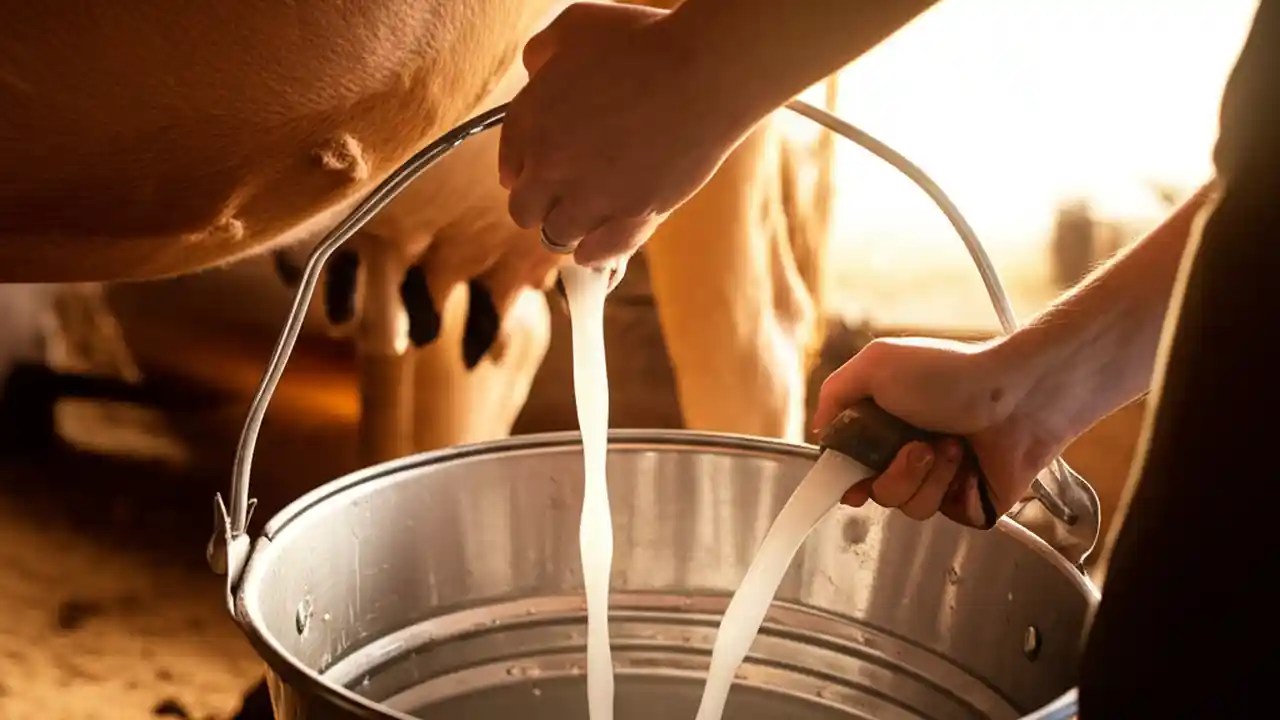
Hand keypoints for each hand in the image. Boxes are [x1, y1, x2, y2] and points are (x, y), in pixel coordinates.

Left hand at [499, 2, 756, 266]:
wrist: (705, 72)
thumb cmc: (645, 41)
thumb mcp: (577, 24)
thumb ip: (542, 52)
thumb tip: (534, 72)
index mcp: (533, 121)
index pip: (509, 167)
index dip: (524, 169)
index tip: (540, 169)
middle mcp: (554, 165)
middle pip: (524, 211)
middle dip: (540, 204)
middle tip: (563, 194)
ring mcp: (593, 196)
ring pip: (558, 236)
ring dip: (568, 226)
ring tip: (587, 214)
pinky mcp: (633, 217)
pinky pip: (597, 252)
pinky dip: (594, 250)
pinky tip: (597, 243)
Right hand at [813, 336, 1063, 526]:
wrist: (1018, 396)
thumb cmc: (950, 373)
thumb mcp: (875, 364)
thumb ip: (833, 394)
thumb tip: (821, 431)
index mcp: (883, 420)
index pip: (847, 460)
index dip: (843, 475)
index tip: (849, 479)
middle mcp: (907, 449)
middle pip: (872, 489)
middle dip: (890, 471)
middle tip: (915, 445)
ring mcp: (937, 478)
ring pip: (903, 505)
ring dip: (922, 476)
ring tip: (950, 446)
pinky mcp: (966, 500)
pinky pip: (939, 514)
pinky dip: (948, 487)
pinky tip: (966, 460)